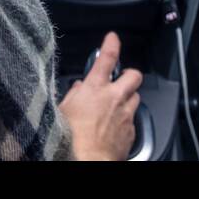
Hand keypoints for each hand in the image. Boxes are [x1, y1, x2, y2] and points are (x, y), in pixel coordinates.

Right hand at [58, 32, 142, 160]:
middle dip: (129, 74)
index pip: (107, 57)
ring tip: (116, 105)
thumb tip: (79, 88)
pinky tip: (115, 126)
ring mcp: (125, 115)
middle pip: (134, 76)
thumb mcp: (62, 110)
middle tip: (122, 78)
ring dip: (128, 99)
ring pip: (136, 98)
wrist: (87, 160)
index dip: (112, 44)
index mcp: (96, 88)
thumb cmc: (71, 138)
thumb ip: (73, 94)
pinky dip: (126, 120)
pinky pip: (133, 120)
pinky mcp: (131, 132)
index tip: (113, 38)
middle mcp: (115, 98)